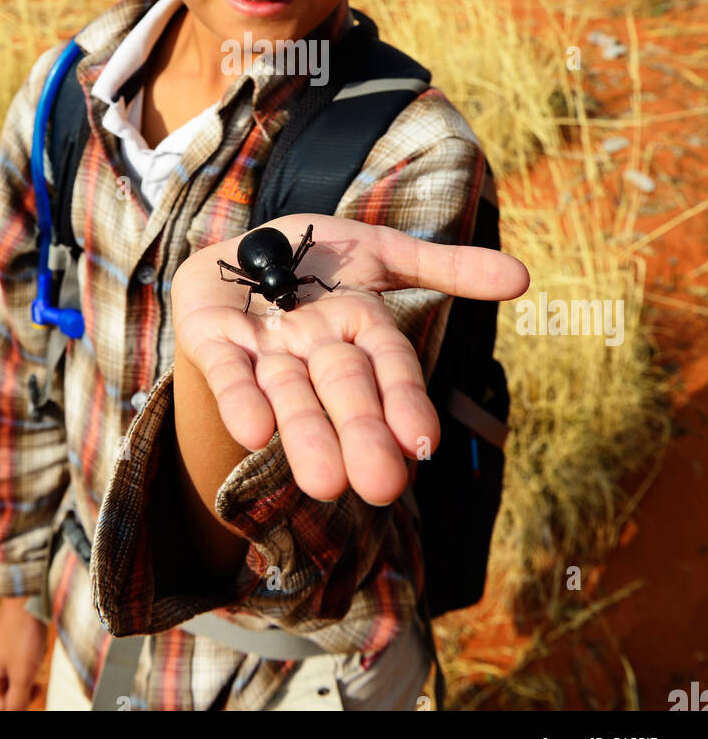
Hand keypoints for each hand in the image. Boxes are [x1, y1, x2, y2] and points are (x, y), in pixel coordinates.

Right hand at [0, 597, 48, 709]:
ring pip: (14, 674)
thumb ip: (17, 701)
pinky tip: (34, 644)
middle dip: (24, 685)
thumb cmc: (23, 636)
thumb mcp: (22, 674)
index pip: (0, 704)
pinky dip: (28, 658)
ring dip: (28, 671)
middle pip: (6, 690)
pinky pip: (17, 660)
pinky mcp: (5, 640)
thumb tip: (14, 715)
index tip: (37, 686)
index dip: (21, 701)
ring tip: (35, 654)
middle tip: (38, 674)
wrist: (26, 597)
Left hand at [171, 213, 528, 507]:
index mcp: (360, 327)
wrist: (237, 253)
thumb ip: (446, 268)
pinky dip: (241, 399)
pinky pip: (229, 373)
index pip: (390, 366)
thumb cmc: (318, 259)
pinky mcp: (215, 343)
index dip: (404, 400)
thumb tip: (523, 277)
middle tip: (379, 486)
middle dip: (359, 433)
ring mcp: (266, 349)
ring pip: (290, 393)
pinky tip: (253, 431)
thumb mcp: (382, 251)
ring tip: (321, 484)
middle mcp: (316, 347)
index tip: (423, 443)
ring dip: (304, 434)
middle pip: (343, 389)